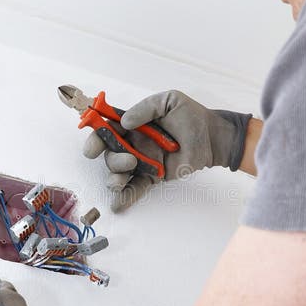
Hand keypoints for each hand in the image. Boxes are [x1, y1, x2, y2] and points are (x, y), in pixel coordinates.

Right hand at [82, 90, 252, 210]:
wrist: (212, 138)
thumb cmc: (192, 116)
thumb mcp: (169, 101)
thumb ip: (146, 108)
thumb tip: (124, 123)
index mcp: (133, 124)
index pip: (107, 129)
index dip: (96, 137)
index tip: (93, 147)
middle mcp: (133, 143)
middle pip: (109, 154)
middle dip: (111, 159)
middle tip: (129, 160)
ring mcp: (142, 161)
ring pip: (118, 172)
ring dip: (115, 178)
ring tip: (125, 177)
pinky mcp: (152, 176)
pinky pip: (135, 187)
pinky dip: (125, 197)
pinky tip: (118, 205)